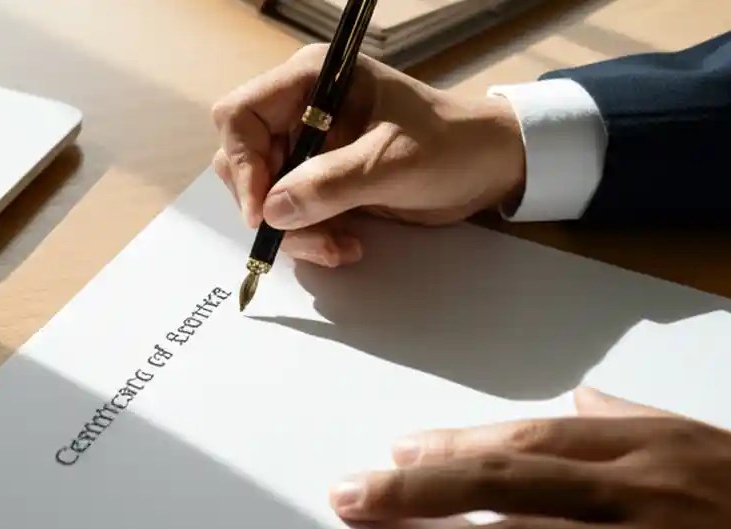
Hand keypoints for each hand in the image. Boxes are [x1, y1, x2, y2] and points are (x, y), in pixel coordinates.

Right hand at [211, 44, 524, 267]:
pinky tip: (347, 244)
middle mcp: (301, 109)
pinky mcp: (322, 180)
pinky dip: (312, 237)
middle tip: (310, 236)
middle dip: (272, 207)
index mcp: (311, 80)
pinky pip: (291, 214)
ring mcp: (310, 146)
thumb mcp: (390, 164)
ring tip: (338, 246)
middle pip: (244, 162)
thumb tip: (271, 211)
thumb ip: (328, 185)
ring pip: (266, 196)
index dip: (242, 165)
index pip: (240, 116)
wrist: (490, 167)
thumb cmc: (451, 145)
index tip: (264, 212)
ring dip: (295, 231)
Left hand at [330, 387, 730, 528]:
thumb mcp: (714, 441)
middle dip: (413, 490)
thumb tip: (582, 401)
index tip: (395, 452)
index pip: (524, 440)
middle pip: (499, 483)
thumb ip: (637, 422)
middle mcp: (634, 489)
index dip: (451, 446)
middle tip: (349, 499)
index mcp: (644, 443)